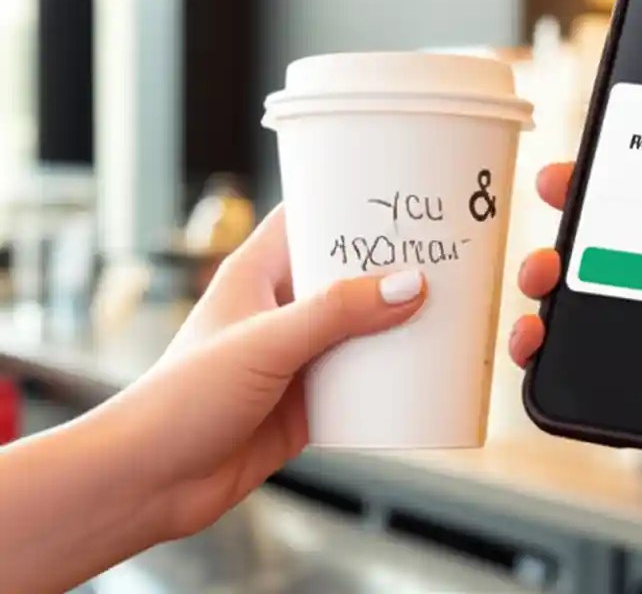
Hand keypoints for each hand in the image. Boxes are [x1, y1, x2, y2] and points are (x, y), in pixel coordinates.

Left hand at [104, 207, 427, 537]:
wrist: (151, 483)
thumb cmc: (182, 399)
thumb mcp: (266, 342)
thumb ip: (337, 312)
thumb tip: (410, 284)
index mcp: (257, 274)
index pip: (309, 218)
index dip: (352, 202)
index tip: (402, 195)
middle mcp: (281, 310)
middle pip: (349, 273)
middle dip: (394, 265)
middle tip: (447, 252)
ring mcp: (297, 358)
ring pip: (363, 329)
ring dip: (400, 323)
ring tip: (453, 307)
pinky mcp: (310, 404)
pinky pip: (365, 383)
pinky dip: (395, 378)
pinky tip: (430, 372)